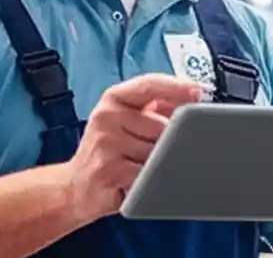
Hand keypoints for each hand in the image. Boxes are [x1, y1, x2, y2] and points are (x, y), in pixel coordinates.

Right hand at [64, 74, 203, 220]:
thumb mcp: (124, 120)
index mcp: (112, 99)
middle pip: (161, 124)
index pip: (149, 85)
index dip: (177, 87)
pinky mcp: (109, 170)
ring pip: (158, 151)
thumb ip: (153, 107)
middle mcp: (106, 116)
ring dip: (159, 162)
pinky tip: (139, 179)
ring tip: (141, 166)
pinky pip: (148, 173)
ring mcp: (106, 143)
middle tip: (154, 151)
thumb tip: (189, 99)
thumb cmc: (106, 151)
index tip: (198, 92)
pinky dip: (150, 179)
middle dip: (168, 141)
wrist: (74, 187)